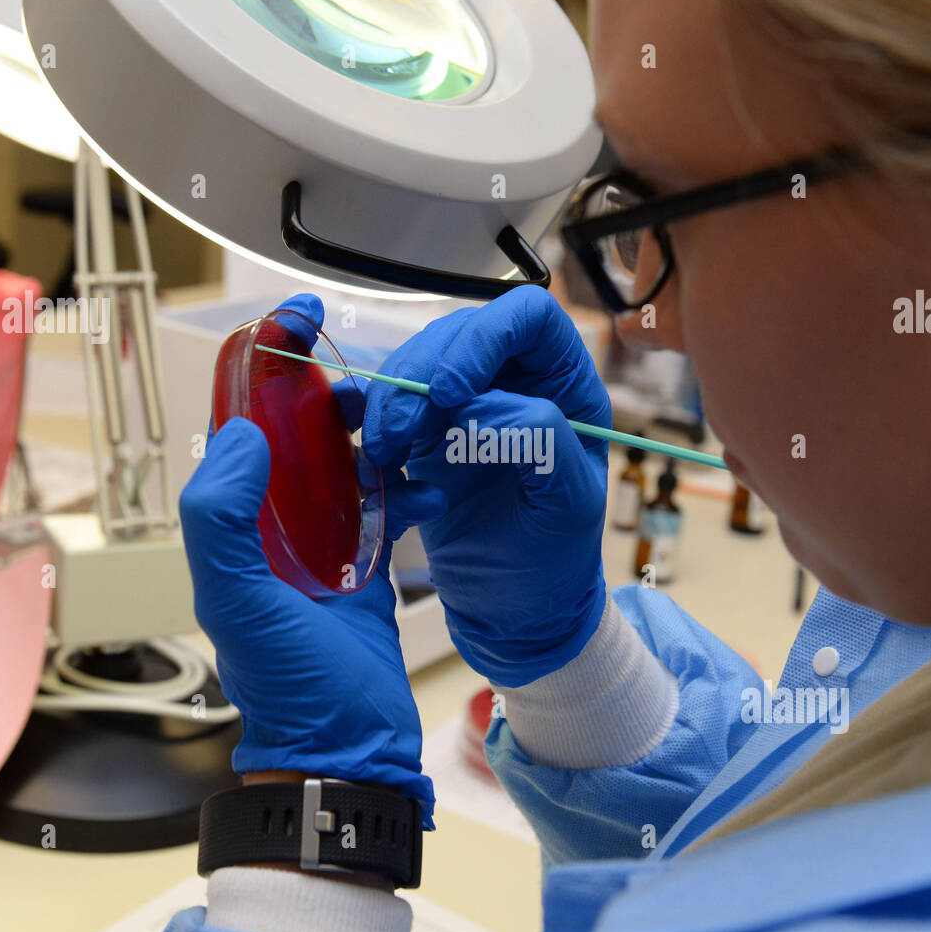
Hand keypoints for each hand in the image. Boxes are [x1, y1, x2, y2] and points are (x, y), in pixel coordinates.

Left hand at [180, 297, 444, 817]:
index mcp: (236, 530)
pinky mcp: (366, 563)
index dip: (261, 370)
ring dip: (371, 431)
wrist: (350, 752)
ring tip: (407, 410)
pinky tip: (428, 468)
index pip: (240, 429)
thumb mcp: (237, 604)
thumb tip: (244, 435)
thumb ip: (223, 520)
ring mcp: (321, 544)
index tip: (292, 321)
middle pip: (294, 437)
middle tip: (367, 368)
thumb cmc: (291, 689)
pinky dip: (402, 479)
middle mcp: (274, 530)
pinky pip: (380, 502)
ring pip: (341, 462)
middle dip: (324, 392)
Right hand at [362, 286, 610, 687]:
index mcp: (563, 384)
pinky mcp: (417, 440)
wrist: (513, 613)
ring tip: (383, 460)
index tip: (451, 393)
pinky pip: (379, 412)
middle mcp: (510, 383)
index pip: (528, 317)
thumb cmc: (555, 561)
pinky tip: (377, 476)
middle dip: (417, 379)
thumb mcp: (567, 501)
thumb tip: (479, 407)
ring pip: (410, 369)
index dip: (483, 338)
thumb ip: (540, 440)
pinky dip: (363, 435)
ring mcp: (459, 409)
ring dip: (385, 408)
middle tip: (397, 436)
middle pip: (454, 335)